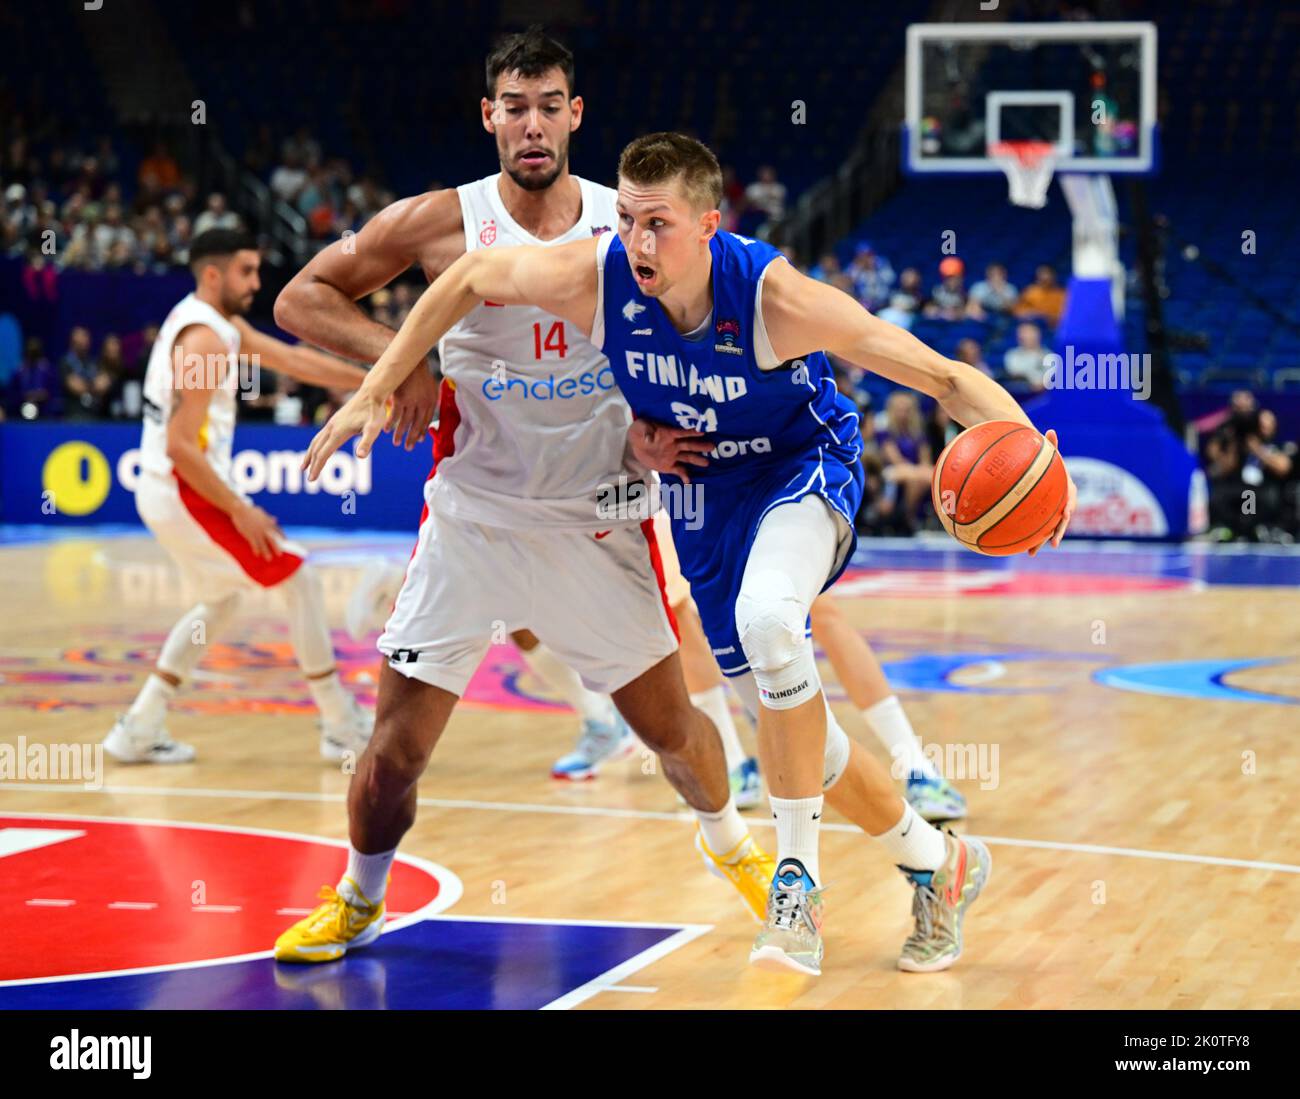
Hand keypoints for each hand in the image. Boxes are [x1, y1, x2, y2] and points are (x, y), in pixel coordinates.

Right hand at [232, 502, 284, 560]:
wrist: (241, 510)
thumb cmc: (250, 511)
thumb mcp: (261, 513)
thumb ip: (268, 518)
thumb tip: (275, 519)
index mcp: (268, 523)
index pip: (277, 530)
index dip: (281, 535)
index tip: (285, 540)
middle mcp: (264, 528)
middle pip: (272, 539)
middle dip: (276, 547)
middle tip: (279, 555)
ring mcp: (257, 532)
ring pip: (263, 544)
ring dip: (266, 551)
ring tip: (269, 559)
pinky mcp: (249, 534)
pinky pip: (254, 543)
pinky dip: (256, 549)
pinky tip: (257, 555)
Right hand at [303, 388, 387, 480]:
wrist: (372, 393)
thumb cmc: (375, 412)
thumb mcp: (374, 429)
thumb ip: (367, 443)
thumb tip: (360, 457)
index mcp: (339, 432)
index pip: (324, 454)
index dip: (317, 468)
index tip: (311, 480)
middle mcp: (332, 427)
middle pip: (317, 448)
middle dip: (311, 464)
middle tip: (308, 477)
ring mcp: (332, 423)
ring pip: (316, 441)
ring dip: (310, 454)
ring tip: (304, 465)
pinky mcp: (335, 420)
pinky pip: (321, 435)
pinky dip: (315, 445)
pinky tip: (318, 449)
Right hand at [386, 365, 436, 449]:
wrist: (412, 360)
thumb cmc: (420, 373)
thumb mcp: (430, 387)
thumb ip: (429, 400)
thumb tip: (429, 412)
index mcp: (431, 401)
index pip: (427, 421)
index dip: (422, 432)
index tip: (419, 441)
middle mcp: (423, 404)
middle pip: (417, 425)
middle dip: (412, 438)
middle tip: (408, 448)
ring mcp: (412, 402)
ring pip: (405, 423)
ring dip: (400, 434)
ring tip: (396, 442)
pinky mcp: (401, 398)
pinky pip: (395, 415)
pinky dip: (390, 423)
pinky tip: (386, 430)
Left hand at [628, 417, 712, 482]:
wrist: (635, 442)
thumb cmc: (640, 429)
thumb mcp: (641, 426)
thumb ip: (647, 431)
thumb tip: (650, 439)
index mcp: (669, 434)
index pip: (682, 433)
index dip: (692, 432)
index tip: (703, 431)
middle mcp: (674, 445)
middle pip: (689, 445)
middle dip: (700, 446)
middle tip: (712, 447)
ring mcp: (673, 456)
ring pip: (687, 458)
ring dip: (697, 460)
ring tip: (706, 463)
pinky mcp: (668, 466)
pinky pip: (679, 471)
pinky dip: (684, 476)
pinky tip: (688, 482)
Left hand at [1028, 428, 1075, 555]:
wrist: (1045, 474)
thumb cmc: (1047, 463)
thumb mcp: (1050, 454)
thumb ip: (1051, 445)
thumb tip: (1050, 430)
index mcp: (1068, 491)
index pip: (1070, 500)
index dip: (1069, 508)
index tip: (1066, 513)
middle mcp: (1063, 504)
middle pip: (1061, 521)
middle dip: (1058, 532)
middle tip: (1054, 542)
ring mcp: (1053, 513)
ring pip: (1049, 529)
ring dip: (1041, 541)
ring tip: (1032, 552)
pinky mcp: (1043, 518)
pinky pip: (1037, 530)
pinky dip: (1030, 539)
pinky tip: (1020, 548)